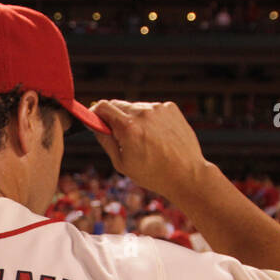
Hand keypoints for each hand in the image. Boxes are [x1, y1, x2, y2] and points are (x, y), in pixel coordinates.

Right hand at [87, 99, 205, 197]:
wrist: (186, 175)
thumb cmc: (153, 174)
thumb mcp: (121, 163)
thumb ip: (105, 140)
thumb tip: (93, 125)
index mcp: (128, 127)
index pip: (102, 106)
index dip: (95, 113)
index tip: (96, 121)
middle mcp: (143, 113)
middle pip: (118, 105)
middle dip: (114, 118)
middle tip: (121, 138)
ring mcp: (159, 108)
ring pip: (136, 108)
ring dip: (134, 119)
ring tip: (145, 141)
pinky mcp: (171, 108)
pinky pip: (152, 109)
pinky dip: (150, 119)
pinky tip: (157, 137)